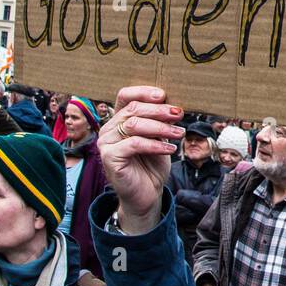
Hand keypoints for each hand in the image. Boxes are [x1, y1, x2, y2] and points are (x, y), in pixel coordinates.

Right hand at [98, 86, 184, 234]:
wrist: (147, 193)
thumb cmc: (152, 164)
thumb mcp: (159, 137)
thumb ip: (159, 121)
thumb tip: (174, 105)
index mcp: (119, 120)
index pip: (125, 96)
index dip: (144, 92)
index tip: (164, 95)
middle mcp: (109, 129)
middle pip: (133, 109)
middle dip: (159, 110)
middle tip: (179, 114)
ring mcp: (106, 143)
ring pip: (134, 125)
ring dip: (161, 127)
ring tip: (179, 133)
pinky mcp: (109, 157)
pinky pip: (134, 144)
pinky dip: (155, 144)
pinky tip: (170, 149)